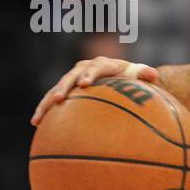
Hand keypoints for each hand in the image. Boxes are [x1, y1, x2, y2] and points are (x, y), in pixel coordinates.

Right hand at [31, 56, 158, 124]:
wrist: (124, 80)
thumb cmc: (134, 79)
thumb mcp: (141, 76)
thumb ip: (145, 74)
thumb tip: (153, 74)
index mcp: (102, 64)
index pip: (95, 67)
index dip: (89, 74)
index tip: (85, 84)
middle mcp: (84, 69)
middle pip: (70, 77)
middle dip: (62, 87)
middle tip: (57, 99)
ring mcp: (73, 80)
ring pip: (57, 90)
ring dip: (46, 103)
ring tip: (37, 118)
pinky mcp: (67, 91)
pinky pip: (54, 101)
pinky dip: (46, 111)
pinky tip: (37, 124)